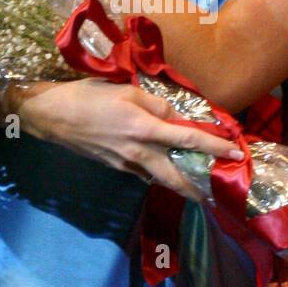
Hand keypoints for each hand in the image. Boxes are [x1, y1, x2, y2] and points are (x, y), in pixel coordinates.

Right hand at [17, 78, 244, 200]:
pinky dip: (158, 176)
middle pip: (176, 176)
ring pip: (160, 179)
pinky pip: (143, 174)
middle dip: (199, 188)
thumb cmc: (88, 97)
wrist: (51, 117)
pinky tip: (164, 172)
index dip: (215, 145)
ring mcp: (126, 164)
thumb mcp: (125, 91)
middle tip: (218, 195)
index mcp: (144, 128)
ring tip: (198, 189)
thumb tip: (177, 117)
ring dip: (181, 186)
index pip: (188, 138)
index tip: (236, 152)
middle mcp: (138, 152)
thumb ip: (156, 104)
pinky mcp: (115, 168)